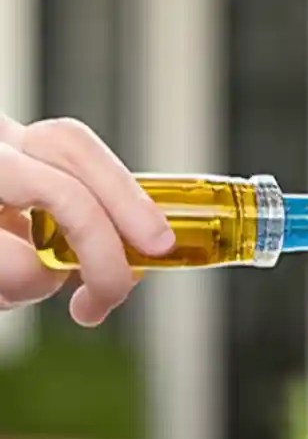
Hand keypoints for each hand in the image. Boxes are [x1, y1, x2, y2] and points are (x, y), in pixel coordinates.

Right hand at [0, 114, 173, 324]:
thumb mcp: (15, 204)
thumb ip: (60, 218)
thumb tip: (127, 262)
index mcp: (1, 143)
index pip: (70, 144)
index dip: (125, 193)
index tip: (160, 245)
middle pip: (64, 189)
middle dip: (103, 250)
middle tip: (109, 295)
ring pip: (21, 260)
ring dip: (33, 285)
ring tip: (16, 286)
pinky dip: (3, 293)